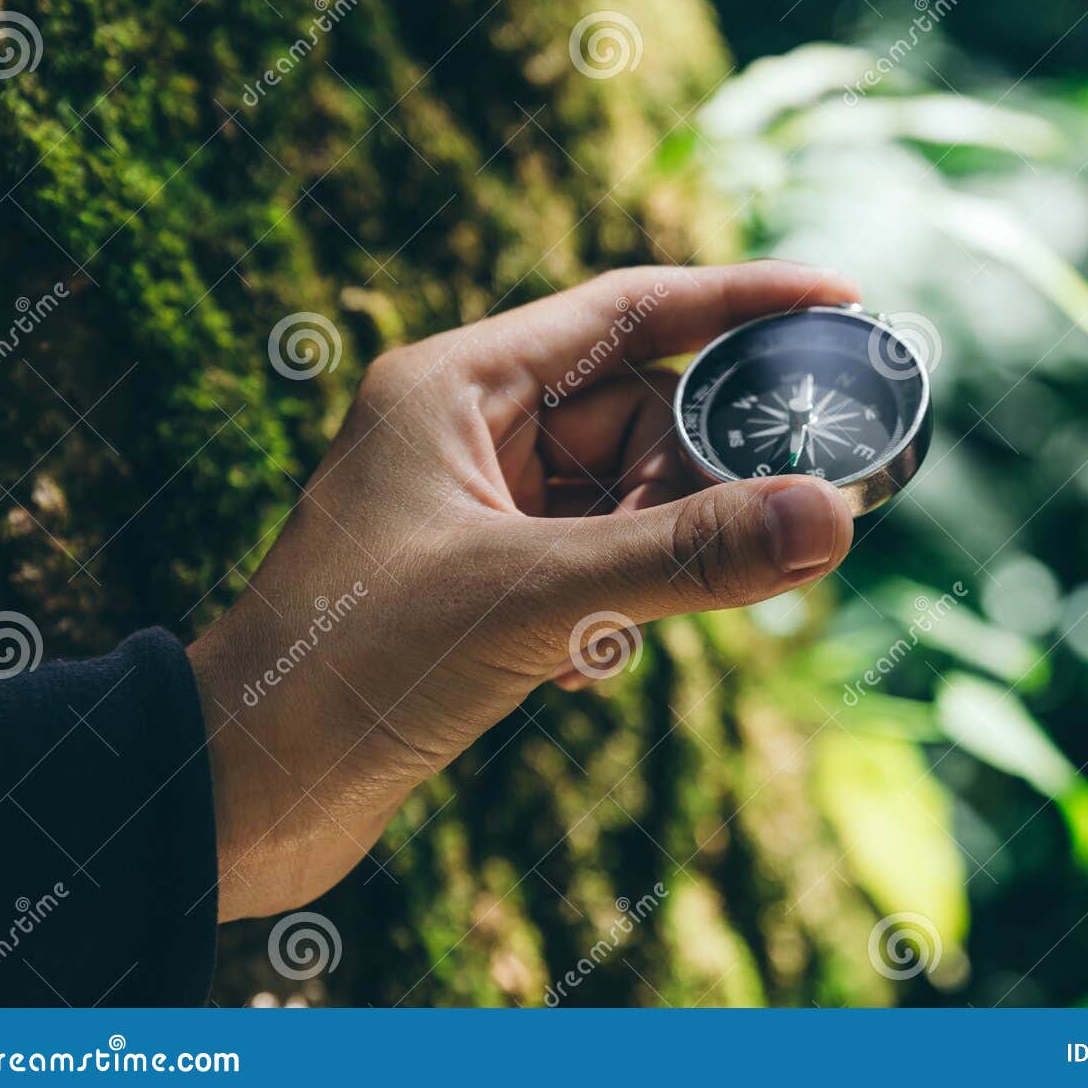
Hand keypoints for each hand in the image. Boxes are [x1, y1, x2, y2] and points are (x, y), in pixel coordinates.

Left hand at [186, 263, 860, 920]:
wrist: (248, 788)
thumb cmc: (351, 665)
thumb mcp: (531, 598)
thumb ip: (685, 556)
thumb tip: (830, 519)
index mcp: (460, 385)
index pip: (630, 309)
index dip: (739, 299)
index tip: (840, 299)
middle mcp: (472, 431)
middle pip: (642, 418)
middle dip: (701, 481)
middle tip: (763, 529)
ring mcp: (483, 508)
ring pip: (628, 500)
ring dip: (658, 562)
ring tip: (624, 627)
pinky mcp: (490, 579)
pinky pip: (601, 562)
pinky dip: (621, 605)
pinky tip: (579, 666)